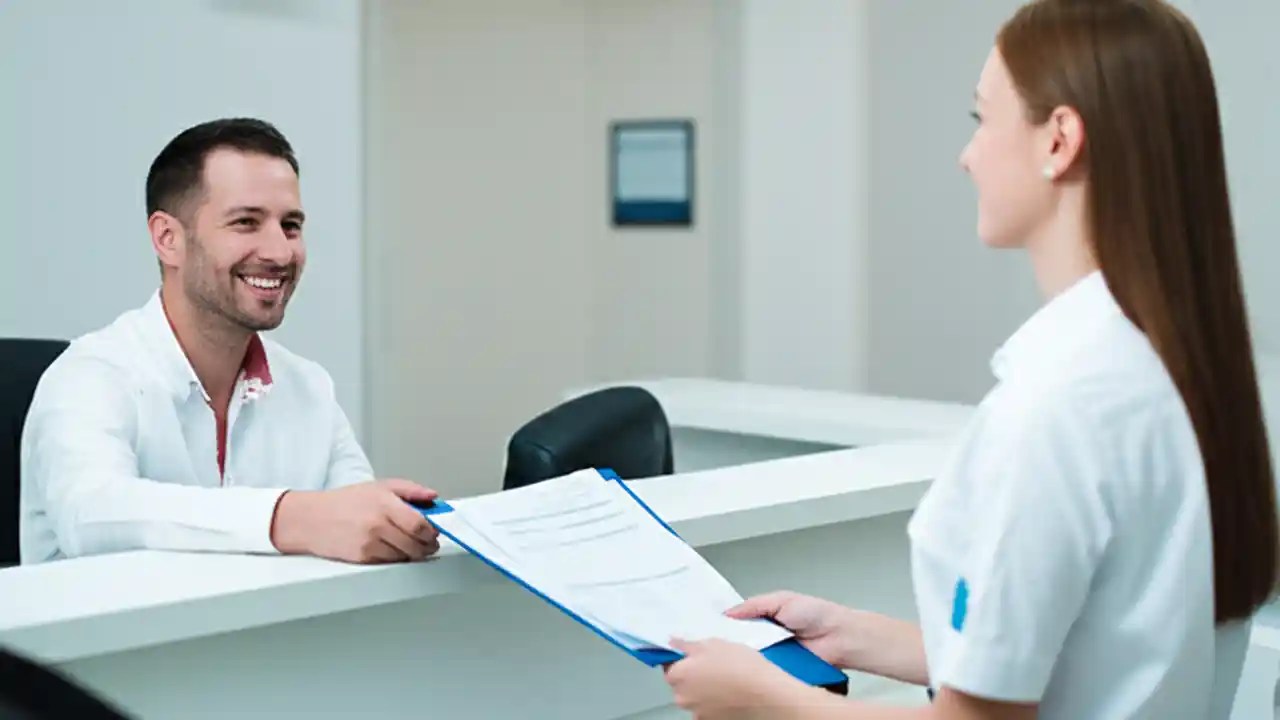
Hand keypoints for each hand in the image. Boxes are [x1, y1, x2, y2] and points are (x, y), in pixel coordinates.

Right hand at [270, 479, 440, 563]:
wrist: (312, 519)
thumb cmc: (345, 501)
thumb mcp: (379, 486)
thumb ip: (410, 490)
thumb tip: (434, 497)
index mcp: (385, 503)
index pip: (420, 524)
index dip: (432, 531)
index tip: (435, 532)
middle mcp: (378, 524)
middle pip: (416, 543)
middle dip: (428, 546)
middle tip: (430, 543)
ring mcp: (370, 542)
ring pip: (405, 555)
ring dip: (414, 554)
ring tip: (413, 546)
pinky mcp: (362, 557)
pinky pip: (390, 562)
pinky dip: (397, 558)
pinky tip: (394, 549)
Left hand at [663, 637, 824, 719]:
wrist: (766, 694)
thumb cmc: (741, 667)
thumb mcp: (714, 643)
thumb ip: (688, 644)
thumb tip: (673, 642)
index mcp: (678, 675)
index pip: (669, 665)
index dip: (683, 658)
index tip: (695, 654)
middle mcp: (682, 697)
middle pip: (681, 683)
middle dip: (694, 674)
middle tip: (715, 664)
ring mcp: (697, 712)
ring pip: (696, 696)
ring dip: (706, 689)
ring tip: (728, 679)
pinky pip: (709, 708)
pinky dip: (716, 702)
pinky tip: (731, 693)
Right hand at [727, 591, 855, 667]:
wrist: (839, 637)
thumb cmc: (818, 614)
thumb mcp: (782, 600)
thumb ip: (754, 604)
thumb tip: (728, 612)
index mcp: (766, 616)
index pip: (740, 620)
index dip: (728, 622)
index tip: (714, 624)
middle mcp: (768, 635)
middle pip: (742, 638)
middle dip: (736, 638)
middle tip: (727, 639)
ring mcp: (774, 653)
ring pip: (751, 654)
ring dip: (748, 652)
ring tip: (742, 649)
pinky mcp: (780, 669)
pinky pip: (765, 668)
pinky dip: (761, 665)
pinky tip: (756, 662)